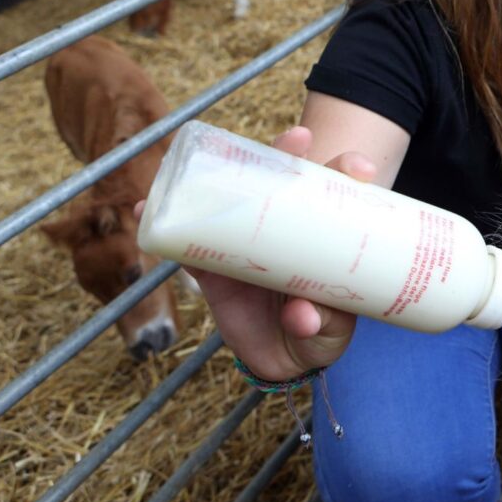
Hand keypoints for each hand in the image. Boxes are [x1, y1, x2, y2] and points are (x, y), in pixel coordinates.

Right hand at [135, 126, 369, 380]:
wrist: (283, 361)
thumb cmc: (319, 331)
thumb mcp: (333, 329)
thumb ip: (325, 323)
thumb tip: (302, 316)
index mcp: (322, 233)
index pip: (338, 191)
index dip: (348, 169)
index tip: (358, 167)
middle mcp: (285, 226)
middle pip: (288, 178)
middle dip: (290, 152)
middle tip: (297, 140)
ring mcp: (247, 242)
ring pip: (237, 199)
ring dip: (224, 172)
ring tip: (220, 152)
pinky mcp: (213, 268)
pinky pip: (185, 245)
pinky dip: (163, 225)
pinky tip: (143, 207)